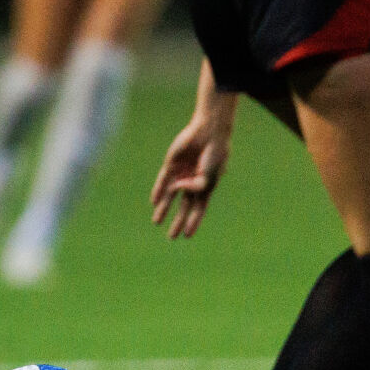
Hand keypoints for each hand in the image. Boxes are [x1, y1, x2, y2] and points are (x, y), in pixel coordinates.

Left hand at [150, 114, 231, 239]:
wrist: (209, 132)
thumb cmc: (214, 154)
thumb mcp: (209, 176)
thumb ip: (195, 187)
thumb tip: (176, 190)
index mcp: (207, 186)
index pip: (199, 209)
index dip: (193, 222)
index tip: (187, 236)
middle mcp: (193, 182)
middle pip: (184, 206)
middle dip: (178, 221)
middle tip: (172, 237)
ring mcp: (182, 173)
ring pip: (171, 195)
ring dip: (164, 208)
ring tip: (156, 222)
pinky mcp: (172, 164)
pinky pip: (163, 180)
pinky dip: (159, 191)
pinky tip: (154, 201)